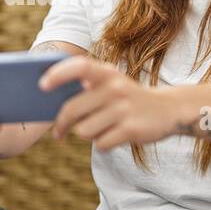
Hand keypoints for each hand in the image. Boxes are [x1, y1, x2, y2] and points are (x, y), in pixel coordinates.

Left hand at [40, 56, 177, 149]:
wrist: (168, 110)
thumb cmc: (129, 98)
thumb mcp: (112, 83)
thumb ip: (87, 86)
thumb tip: (50, 98)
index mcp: (108, 73)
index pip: (80, 66)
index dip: (59, 74)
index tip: (42, 85)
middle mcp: (116, 88)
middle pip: (72, 110)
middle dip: (61, 125)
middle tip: (57, 133)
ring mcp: (124, 109)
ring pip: (84, 131)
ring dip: (88, 134)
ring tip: (101, 129)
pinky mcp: (131, 129)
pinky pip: (101, 143)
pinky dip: (103, 143)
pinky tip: (114, 136)